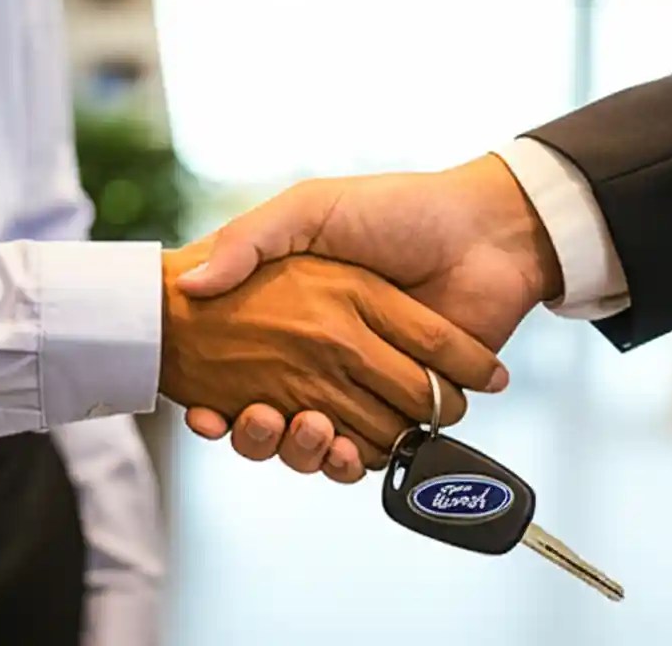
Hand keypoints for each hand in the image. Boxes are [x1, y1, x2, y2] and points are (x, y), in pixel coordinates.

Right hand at [160, 244, 507, 468]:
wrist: (483, 228)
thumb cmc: (394, 210)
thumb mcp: (308, 208)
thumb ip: (250, 239)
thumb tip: (188, 284)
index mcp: (308, 318)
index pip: (249, 371)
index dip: (222, 397)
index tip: (203, 408)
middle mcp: (336, 358)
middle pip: (281, 419)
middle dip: (259, 430)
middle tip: (257, 416)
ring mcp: (376, 386)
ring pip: (321, 444)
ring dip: (297, 449)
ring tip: (292, 425)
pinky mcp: (420, 409)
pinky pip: (376, 453)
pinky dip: (347, 463)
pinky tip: (333, 448)